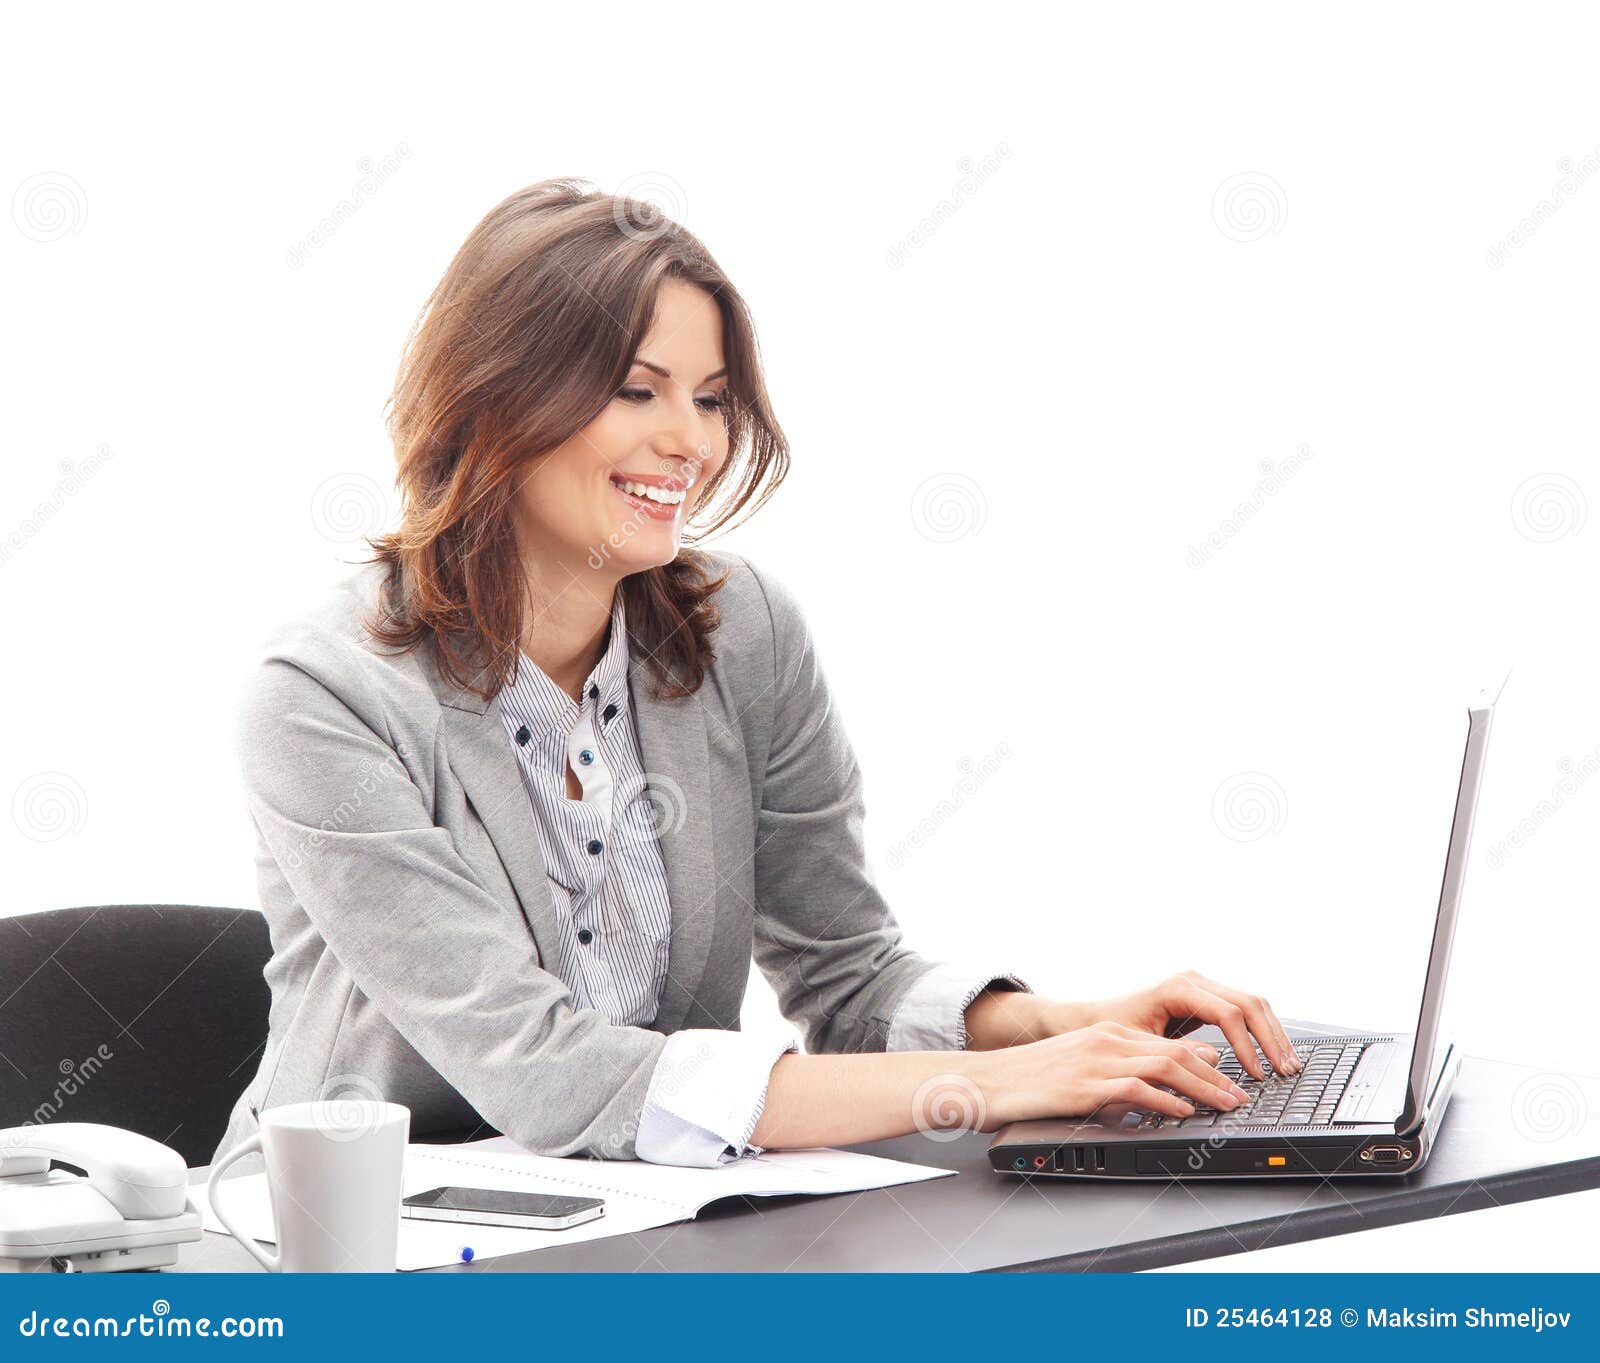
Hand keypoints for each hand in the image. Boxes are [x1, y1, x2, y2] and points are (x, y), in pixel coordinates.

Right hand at [978, 1020, 1253, 1127]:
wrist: (985, 1080)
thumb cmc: (1029, 1079)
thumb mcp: (1080, 1068)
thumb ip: (1119, 1073)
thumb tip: (1161, 1089)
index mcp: (1107, 1033)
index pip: (1169, 1044)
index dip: (1207, 1064)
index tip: (1229, 1083)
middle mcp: (1106, 1040)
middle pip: (1176, 1052)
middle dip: (1216, 1076)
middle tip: (1239, 1096)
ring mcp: (1096, 1060)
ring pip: (1166, 1066)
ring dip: (1203, 1088)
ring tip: (1226, 1105)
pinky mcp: (1084, 1084)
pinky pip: (1138, 1088)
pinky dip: (1167, 1100)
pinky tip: (1183, 1112)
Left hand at [1072, 970, 1298, 1079]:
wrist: (1098, 1017)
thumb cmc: (1114, 1029)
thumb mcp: (1141, 1043)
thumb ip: (1176, 1052)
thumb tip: (1215, 1062)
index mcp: (1179, 987)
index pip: (1228, 1013)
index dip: (1247, 1045)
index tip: (1256, 1074)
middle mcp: (1195, 980)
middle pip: (1249, 1003)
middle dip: (1271, 1039)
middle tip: (1286, 1071)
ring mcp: (1204, 986)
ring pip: (1254, 1004)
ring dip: (1274, 1034)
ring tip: (1288, 1065)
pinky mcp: (1209, 998)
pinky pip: (1245, 1010)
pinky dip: (1263, 1031)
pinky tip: (1273, 1053)